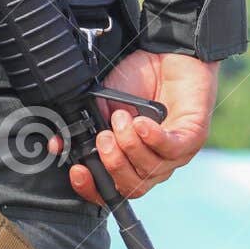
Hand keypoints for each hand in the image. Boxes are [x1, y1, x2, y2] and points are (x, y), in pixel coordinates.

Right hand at [66, 50, 217, 204]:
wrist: (168, 56)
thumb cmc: (137, 84)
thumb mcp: (103, 106)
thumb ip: (83, 126)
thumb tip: (58, 144)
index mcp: (129, 161)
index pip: (111, 192)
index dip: (92, 189)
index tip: (79, 170)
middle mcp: (152, 164)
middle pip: (132, 187)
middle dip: (113, 163)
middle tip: (105, 137)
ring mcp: (174, 155)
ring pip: (150, 169)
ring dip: (130, 144)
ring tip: (122, 117)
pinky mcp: (192, 138)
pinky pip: (171, 149)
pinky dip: (152, 137)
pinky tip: (141, 122)